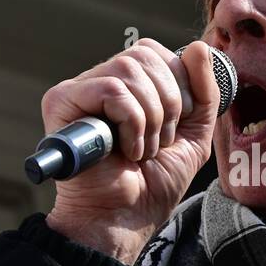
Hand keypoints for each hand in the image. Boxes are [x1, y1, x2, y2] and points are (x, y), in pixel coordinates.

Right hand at [41, 39, 220, 264]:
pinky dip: (131, 125)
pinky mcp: (61, 103)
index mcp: (127, 85)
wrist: (125, 219)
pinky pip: (111, 90)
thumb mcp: (195, 133)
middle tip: (159, 143)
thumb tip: (198, 46)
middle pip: (144, 56)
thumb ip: (204, 90)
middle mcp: (100, 81)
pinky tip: (125, 151)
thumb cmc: (154, 183)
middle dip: (168, 104)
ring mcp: (79, 90)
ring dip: (150, 120)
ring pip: (129, 71)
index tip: (176, 127)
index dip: (178, 84)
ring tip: (141, 151)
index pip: (155, 52)